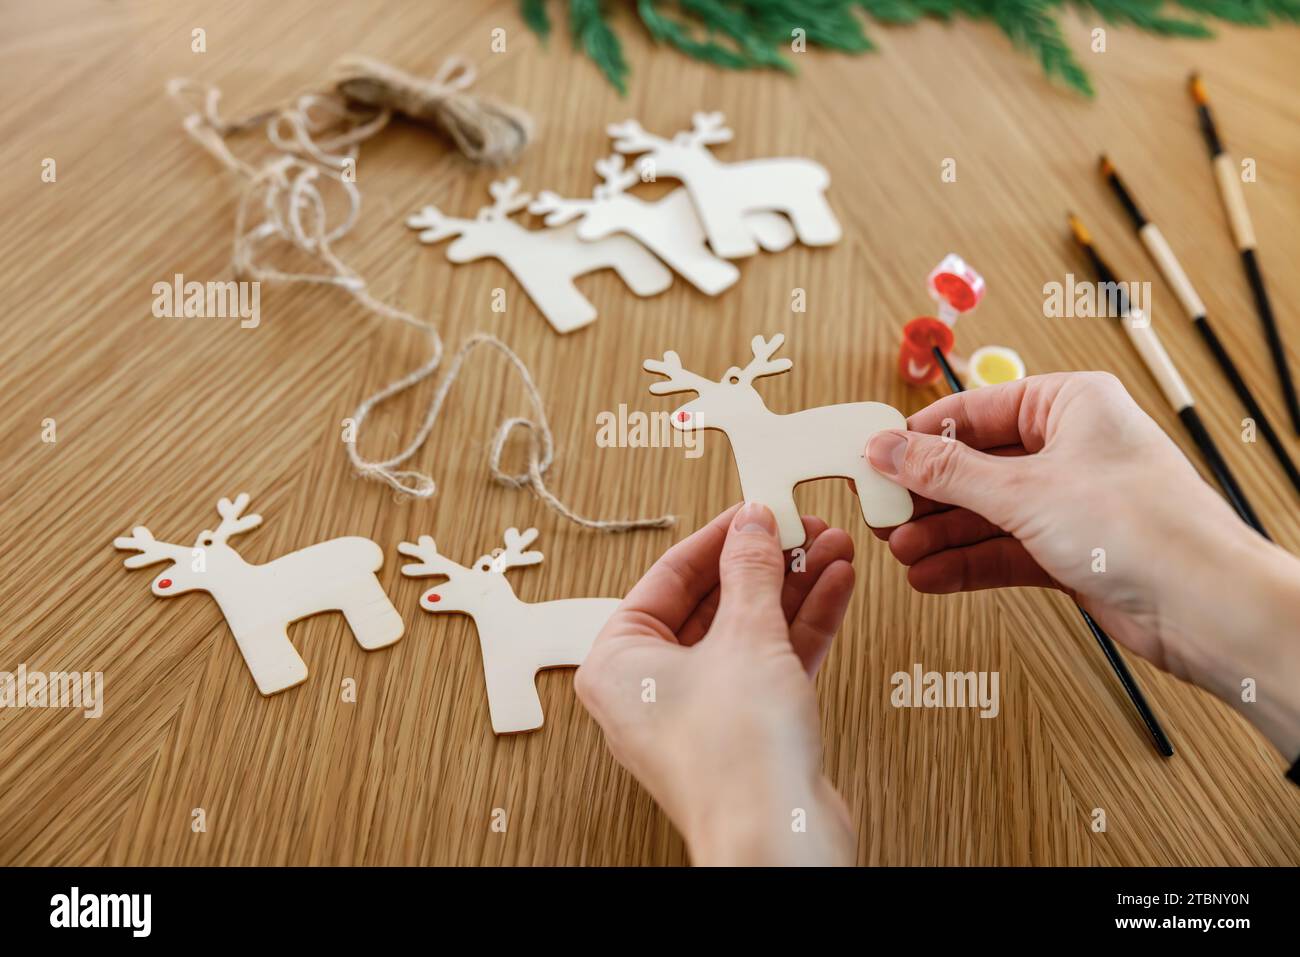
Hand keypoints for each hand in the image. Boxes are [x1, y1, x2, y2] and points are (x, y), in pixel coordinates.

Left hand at [575, 503, 857, 864]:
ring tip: (830, 548)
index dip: (719, 537)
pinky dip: (800, 626)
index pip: (668, 577)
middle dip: (765, 562)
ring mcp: (699, 711)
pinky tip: (833, 588)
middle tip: (801, 528)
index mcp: (617, 664)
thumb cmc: (736, 760)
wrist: (778, 841)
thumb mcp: (745, 638)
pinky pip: (769, 662)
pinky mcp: (744, 729)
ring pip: (747, 631)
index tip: (754, 510)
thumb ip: (751, 571)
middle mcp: (649, 688)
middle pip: (711, 602)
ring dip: (792, 588)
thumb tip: (754, 525)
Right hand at [866, 371, 1299, 759]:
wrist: (1204, 606)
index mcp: (1070, 404)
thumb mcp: (1023, 489)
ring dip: (941, 534)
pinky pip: (1003, 549)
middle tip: (881, 513)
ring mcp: (1070, 501)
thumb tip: (886, 447)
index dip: (920, 437)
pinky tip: (931, 575)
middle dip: (926, 496)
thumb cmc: (1144, 527)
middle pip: (975, 465)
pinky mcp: (1070, 549)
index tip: (874, 458)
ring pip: (985, 512)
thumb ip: (946, 471)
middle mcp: (1071, 447)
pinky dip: (966, 563)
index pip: (974, 411)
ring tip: (900, 551)